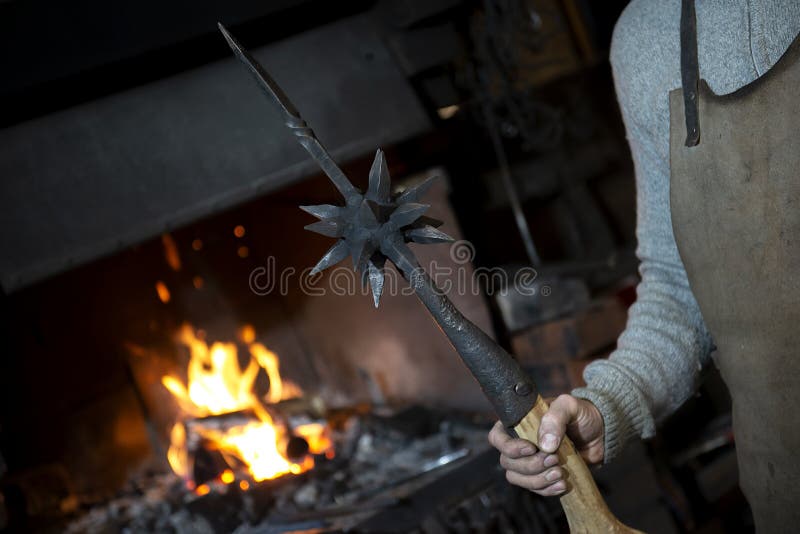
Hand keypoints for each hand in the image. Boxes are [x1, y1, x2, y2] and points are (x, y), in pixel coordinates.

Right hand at [487, 394, 604, 495]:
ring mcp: (530, 461)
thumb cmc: (581, 414)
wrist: (602, 432)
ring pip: (518, 478)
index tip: (531, 448)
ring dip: (538, 480)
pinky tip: (563, 484)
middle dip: (531, 465)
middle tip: (554, 459)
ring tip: (560, 473)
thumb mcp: (569, 406)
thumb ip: (555, 418)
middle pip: (507, 462)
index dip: (508, 447)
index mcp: (519, 423)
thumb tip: (545, 445)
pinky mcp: (543, 476)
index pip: (497, 437)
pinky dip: (547, 489)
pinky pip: (535, 489)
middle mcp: (520, 443)